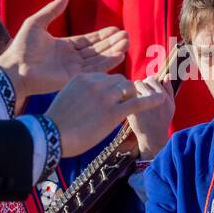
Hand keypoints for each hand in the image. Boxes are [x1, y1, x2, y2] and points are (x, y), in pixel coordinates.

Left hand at [0, 0, 129, 101]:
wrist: (14, 68)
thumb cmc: (21, 46)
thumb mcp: (37, 22)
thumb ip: (53, 9)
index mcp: (63, 46)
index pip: (88, 40)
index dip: (102, 35)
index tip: (116, 30)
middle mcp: (71, 58)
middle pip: (96, 49)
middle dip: (112, 43)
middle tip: (127, 36)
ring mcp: (73, 69)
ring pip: (98, 59)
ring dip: (113, 51)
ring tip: (126, 43)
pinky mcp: (73, 79)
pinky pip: (93, 70)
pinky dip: (107, 63)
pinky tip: (119, 55)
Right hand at [46, 73, 167, 156]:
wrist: (51, 135)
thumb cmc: (56, 122)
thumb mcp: (67, 97)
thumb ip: (81, 93)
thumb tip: (91, 98)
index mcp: (84, 77)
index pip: (107, 77)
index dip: (113, 87)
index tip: (115, 95)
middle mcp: (97, 83)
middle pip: (120, 81)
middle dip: (125, 91)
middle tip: (126, 102)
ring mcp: (106, 97)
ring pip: (130, 89)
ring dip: (135, 96)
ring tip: (141, 103)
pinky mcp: (114, 113)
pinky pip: (138, 103)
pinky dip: (151, 100)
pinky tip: (162, 99)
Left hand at [127, 78, 174, 159]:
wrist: (152, 136)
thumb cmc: (163, 120)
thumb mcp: (171, 105)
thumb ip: (169, 89)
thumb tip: (167, 75)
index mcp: (161, 95)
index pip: (151, 79)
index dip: (149, 83)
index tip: (148, 89)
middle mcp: (150, 98)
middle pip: (140, 82)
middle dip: (139, 86)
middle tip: (140, 94)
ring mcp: (139, 103)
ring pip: (131, 89)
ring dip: (132, 92)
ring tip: (135, 100)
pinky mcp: (129, 109)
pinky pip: (125, 97)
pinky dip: (126, 99)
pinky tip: (130, 105)